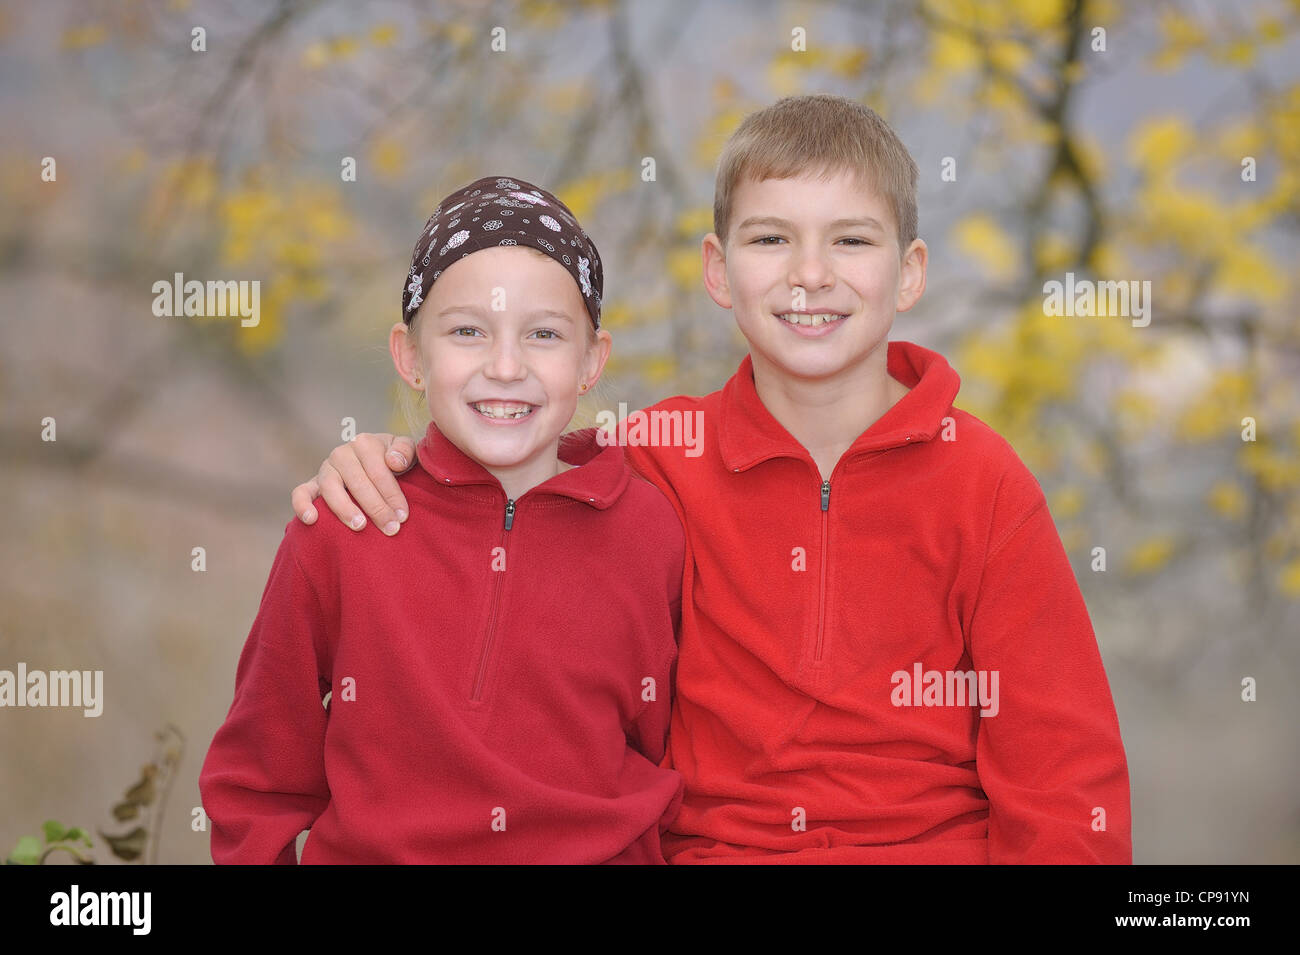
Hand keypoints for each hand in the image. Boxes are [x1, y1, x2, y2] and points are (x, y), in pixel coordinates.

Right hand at [291, 433, 417, 534]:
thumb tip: (394, 462)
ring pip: (330, 487)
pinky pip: (301, 492)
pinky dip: (302, 505)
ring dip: (344, 508)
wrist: (378, 462)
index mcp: (365, 443)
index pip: (378, 471)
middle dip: (376, 507)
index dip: (392, 494)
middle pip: (357, 482)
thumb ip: (405, 451)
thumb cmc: (395, 460)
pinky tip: (311, 520)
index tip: (403, 516)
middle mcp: (342, 453)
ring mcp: (326, 468)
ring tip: (360, 526)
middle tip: (390, 528)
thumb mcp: (407, 451)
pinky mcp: (313, 484)